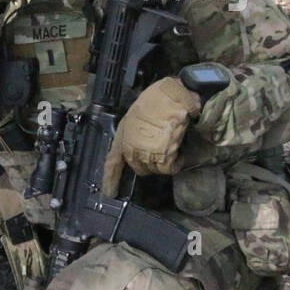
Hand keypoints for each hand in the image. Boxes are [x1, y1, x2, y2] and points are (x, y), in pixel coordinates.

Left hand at [102, 77, 202, 195]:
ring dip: (164, 163)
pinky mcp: (161, 155)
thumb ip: (136, 132)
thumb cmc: (155, 100)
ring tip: (173, 149)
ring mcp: (145, 153)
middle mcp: (130, 148)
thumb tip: (147, 141)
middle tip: (161, 152)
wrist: (170, 96)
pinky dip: (176, 164)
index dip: (110, 179)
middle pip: (138, 168)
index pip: (112, 163)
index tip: (108, 193)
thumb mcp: (136, 116)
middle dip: (149, 164)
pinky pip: (168, 168)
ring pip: (154, 169)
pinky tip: (180, 154)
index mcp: (122, 137)